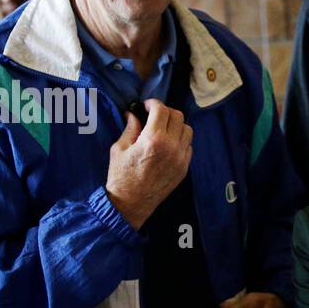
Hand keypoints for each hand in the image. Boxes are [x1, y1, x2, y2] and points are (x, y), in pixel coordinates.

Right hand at [105, 99, 192, 229]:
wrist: (131, 203)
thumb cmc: (121, 176)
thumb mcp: (119, 148)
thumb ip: (130, 128)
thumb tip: (133, 114)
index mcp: (153, 139)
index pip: (161, 110)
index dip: (153, 103)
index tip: (146, 106)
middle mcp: (171, 147)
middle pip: (178, 116)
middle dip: (165, 112)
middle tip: (154, 116)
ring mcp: (180, 158)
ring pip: (187, 130)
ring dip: (176, 125)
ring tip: (163, 130)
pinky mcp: (184, 168)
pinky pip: (188, 146)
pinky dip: (181, 141)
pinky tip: (168, 144)